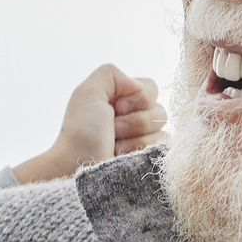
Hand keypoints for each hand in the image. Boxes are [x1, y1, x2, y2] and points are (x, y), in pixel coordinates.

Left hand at [12, 65, 166, 182]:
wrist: (77, 167)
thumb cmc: (80, 132)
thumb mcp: (89, 92)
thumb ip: (112, 74)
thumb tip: (138, 85)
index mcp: (122, 100)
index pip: (150, 87)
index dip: (137, 97)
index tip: (116, 109)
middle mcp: (135, 117)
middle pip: (159, 107)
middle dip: (134, 120)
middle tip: (113, 130)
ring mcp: (144, 139)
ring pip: (162, 128)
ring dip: (135, 137)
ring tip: (115, 148)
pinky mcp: (151, 157)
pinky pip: (164, 145)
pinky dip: (142, 149)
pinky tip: (123, 157)